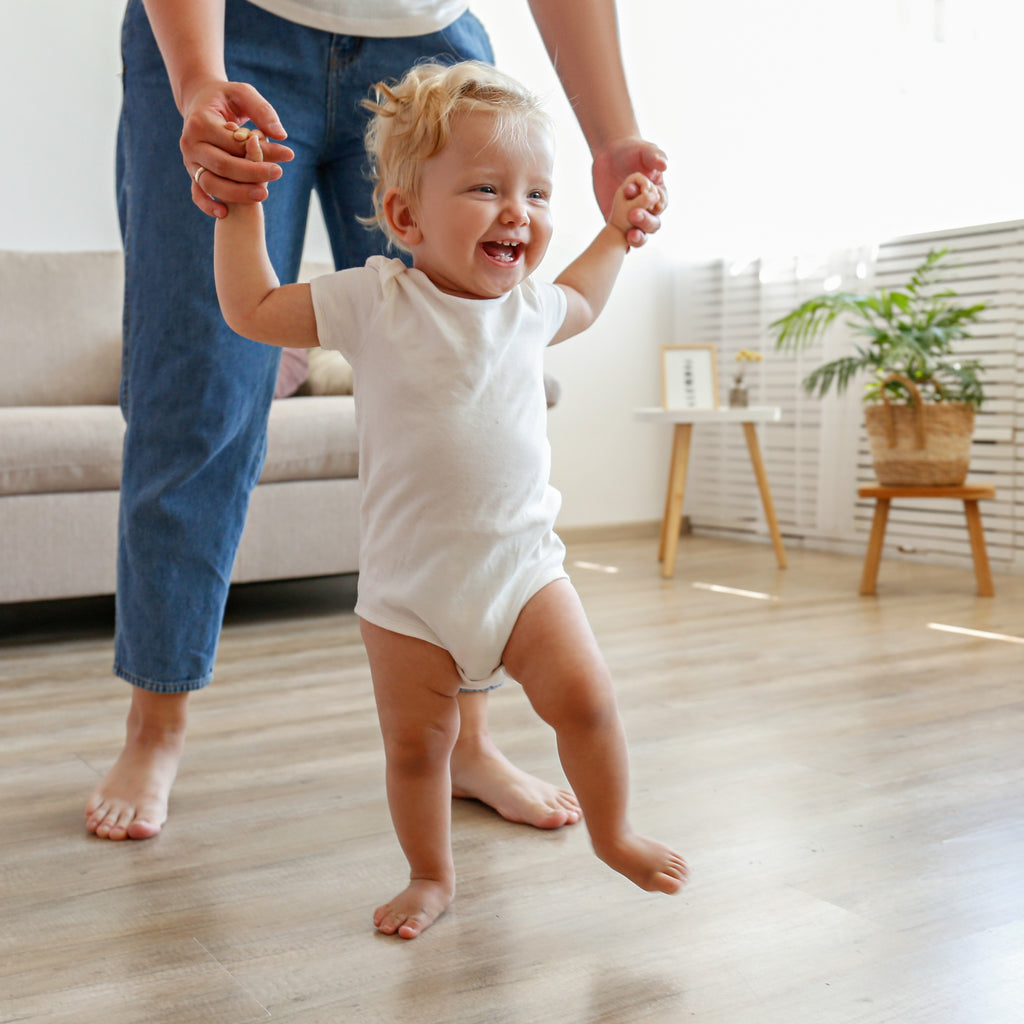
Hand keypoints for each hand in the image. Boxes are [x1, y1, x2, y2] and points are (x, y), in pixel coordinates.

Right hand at [181, 79, 294, 217]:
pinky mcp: (192, 172)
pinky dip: (208, 205)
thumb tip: (281, 136)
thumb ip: (262, 110)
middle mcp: (190, 143)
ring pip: (211, 184)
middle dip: (252, 174)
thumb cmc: (225, 98)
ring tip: (263, 194)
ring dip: (237, 193)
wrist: (200, 102)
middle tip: (278, 174)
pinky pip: (197, 193)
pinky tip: (225, 213)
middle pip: (222, 166)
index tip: (287, 155)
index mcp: (200, 122)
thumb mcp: (243, 94)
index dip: (260, 151)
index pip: (233, 144)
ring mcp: (189, 160)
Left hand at [592, 138, 667, 247]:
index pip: (661, 204)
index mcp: (658, 193)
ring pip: (640, 234)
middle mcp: (648, 208)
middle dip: (645, 222)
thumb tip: (664, 164)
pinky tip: (621, 247)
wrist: (611, 155)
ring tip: (630, 236)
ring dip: (638, 237)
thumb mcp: (645, 150)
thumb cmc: (633, 150)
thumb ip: (654, 156)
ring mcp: (632, 216)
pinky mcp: (617, 221)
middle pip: (652, 223)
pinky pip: (621, 236)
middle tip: (633, 214)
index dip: (655, 204)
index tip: (647, 197)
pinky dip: (622, 244)